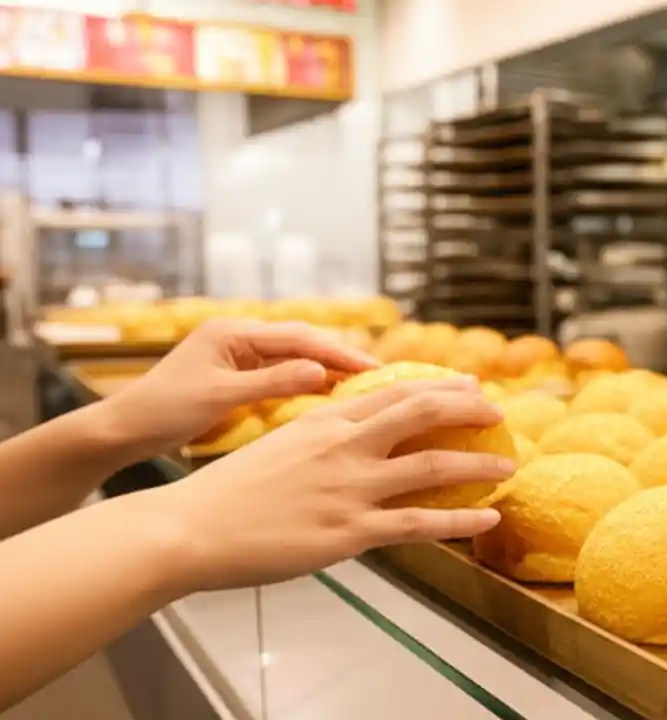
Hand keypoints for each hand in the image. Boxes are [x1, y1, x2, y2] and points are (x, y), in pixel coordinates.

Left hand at [106, 319, 378, 453]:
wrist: (123, 430)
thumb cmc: (164, 411)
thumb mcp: (221, 397)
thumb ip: (272, 383)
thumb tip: (321, 372)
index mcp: (232, 331)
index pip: (298, 337)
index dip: (338, 351)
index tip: (373, 367)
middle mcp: (237, 337)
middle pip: (300, 341)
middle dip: (339, 356)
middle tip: (379, 374)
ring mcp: (237, 356)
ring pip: (294, 357)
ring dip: (326, 370)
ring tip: (364, 386)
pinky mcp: (236, 376)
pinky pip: (282, 374)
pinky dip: (307, 383)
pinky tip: (329, 397)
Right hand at [143, 379, 512, 590]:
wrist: (190, 528)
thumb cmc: (228, 494)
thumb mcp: (278, 446)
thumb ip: (320, 441)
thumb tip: (350, 439)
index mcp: (325, 421)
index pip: (396, 393)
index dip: (441, 388)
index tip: (470, 387)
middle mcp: (344, 446)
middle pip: (424, 413)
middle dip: (470, 410)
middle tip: (501, 413)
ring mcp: (350, 489)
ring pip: (433, 467)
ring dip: (479, 465)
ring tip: (509, 465)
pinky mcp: (349, 532)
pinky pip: (419, 525)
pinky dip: (461, 521)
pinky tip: (489, 518)